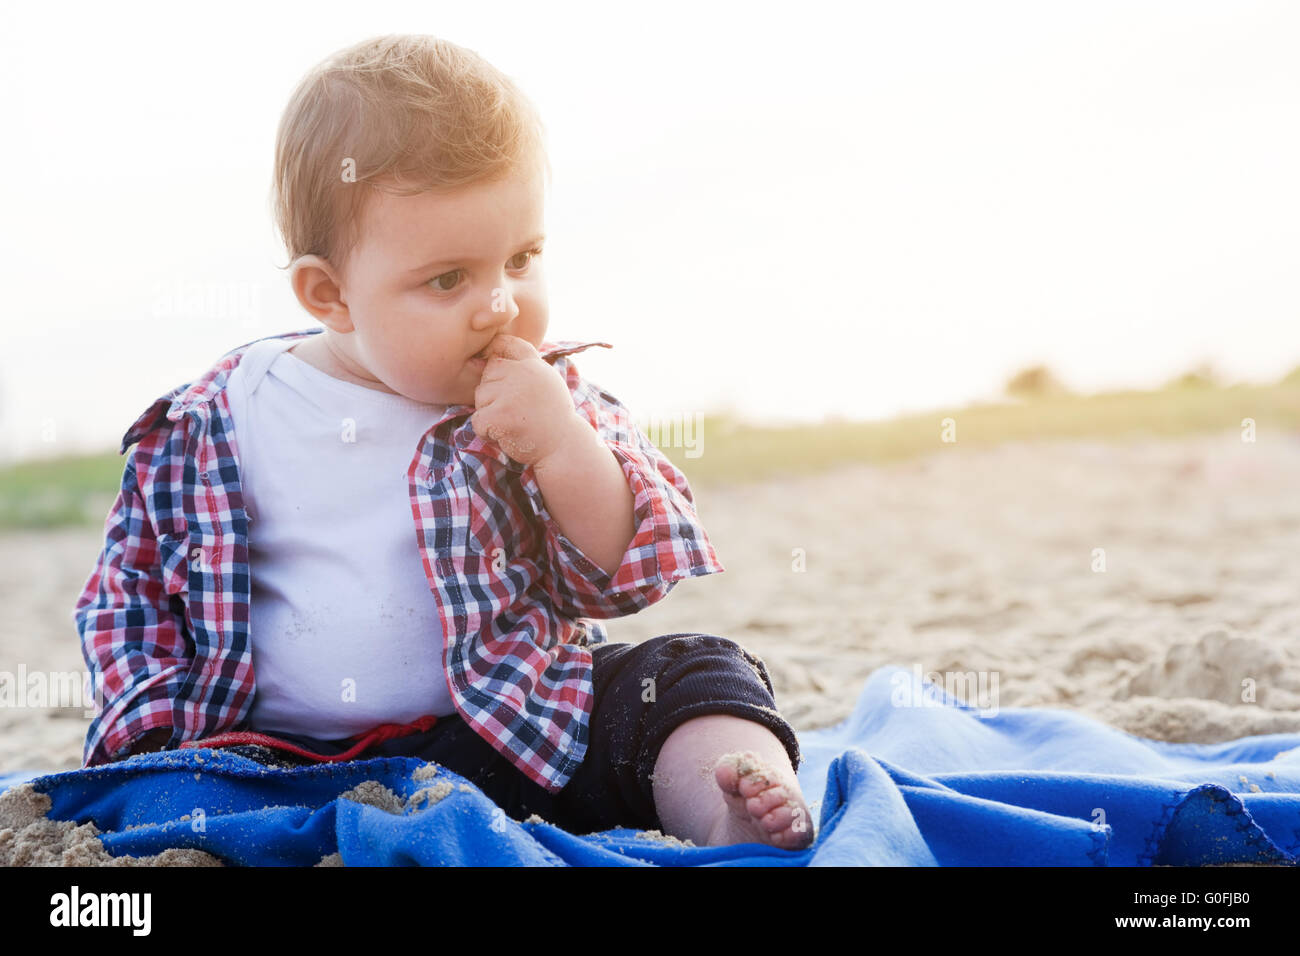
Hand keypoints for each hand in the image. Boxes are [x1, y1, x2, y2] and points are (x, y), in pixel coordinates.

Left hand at [469, 334, 588, 467]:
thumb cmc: (551, 416)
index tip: (505, 380)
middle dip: (493, 394)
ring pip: (480, 398)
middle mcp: (523, 373)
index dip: (496, 355)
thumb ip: (520, 367)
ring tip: (514, 423)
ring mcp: (511, 394)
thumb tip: (478, 360)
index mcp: (534, 364)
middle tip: (516, 411)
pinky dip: (487, 432)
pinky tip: (507, 435)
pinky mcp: (501, 415)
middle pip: (487, 375)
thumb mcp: (545, 382)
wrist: (563, 447)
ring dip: (491, 414)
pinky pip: (478, 421)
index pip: (505, 344)